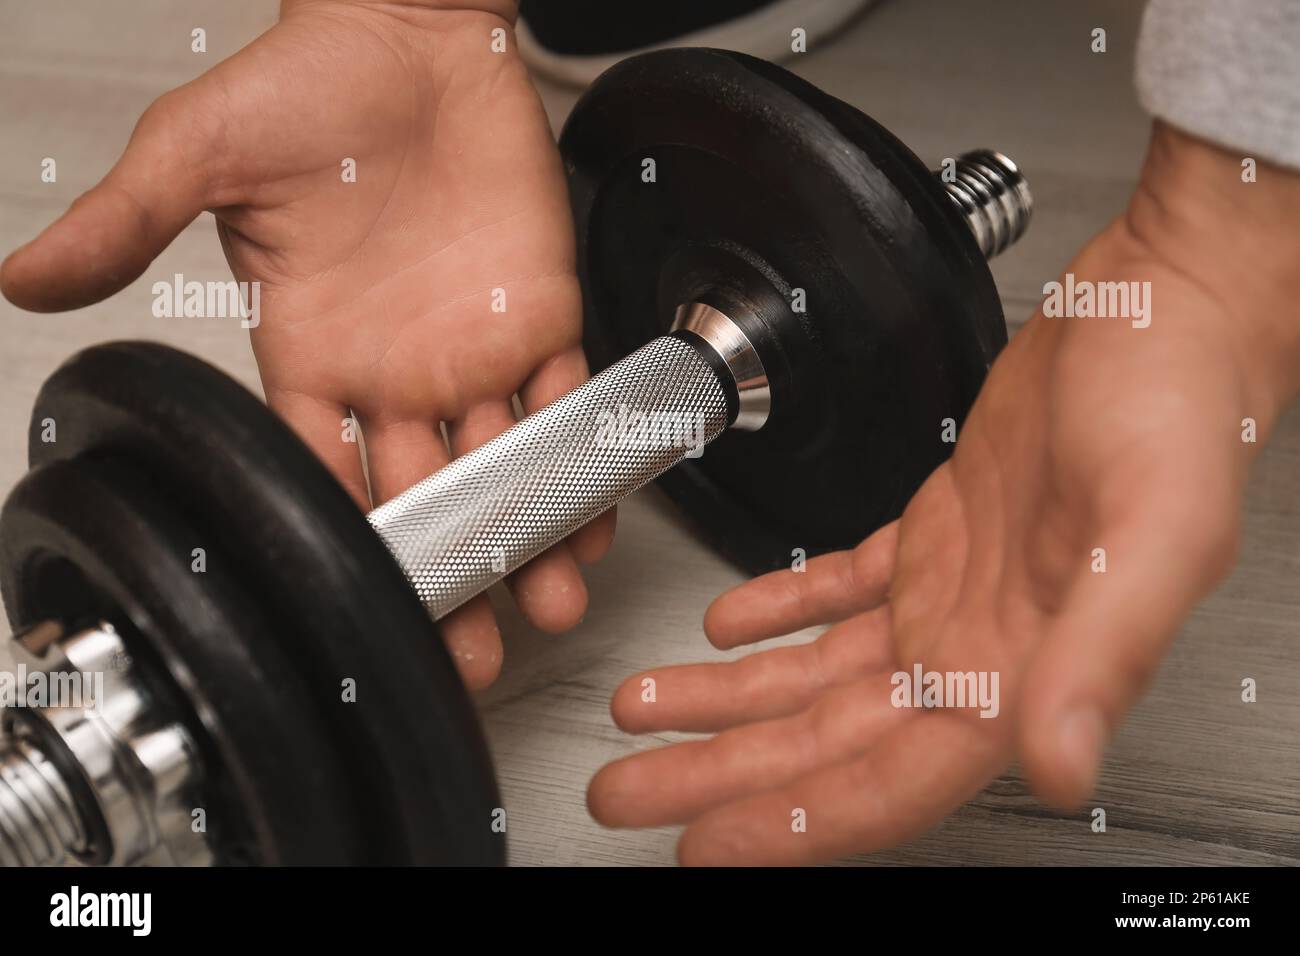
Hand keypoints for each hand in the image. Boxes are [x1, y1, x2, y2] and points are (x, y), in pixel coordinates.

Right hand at [0, 0, 611, 688]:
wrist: (411, 33)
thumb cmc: (310, 83)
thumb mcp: (202, 153)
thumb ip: (127, 222)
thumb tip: (24, 279)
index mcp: (311, 353)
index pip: (326, 471)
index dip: (352, 540)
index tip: (374, 603)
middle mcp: (392, 369)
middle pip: (422, 496)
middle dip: (448, 570)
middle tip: (467, 647)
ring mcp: (468, 350)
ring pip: (502, 467)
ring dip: (524, 536)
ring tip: (543, 606)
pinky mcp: (536, 316)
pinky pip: (565, 403)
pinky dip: (582, 458)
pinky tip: (590, 514)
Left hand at [587, 123, 1299, 863]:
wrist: (1165, 312)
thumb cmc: (1179, 407)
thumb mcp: (1153, 534)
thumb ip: (1102, 657)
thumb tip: (1060, 763)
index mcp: (1019, 672)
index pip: (885, 783)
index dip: (792, 824)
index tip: (706, 842)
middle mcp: (976, 649)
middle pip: (823, 740)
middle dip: (720, 768)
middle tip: (630, 786)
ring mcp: (951, 594)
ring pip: (814, 672)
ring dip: (727, 693)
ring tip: (647, 707)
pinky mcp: (935, 533)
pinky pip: (838, 590)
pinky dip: (778, 609)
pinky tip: (729, 623)